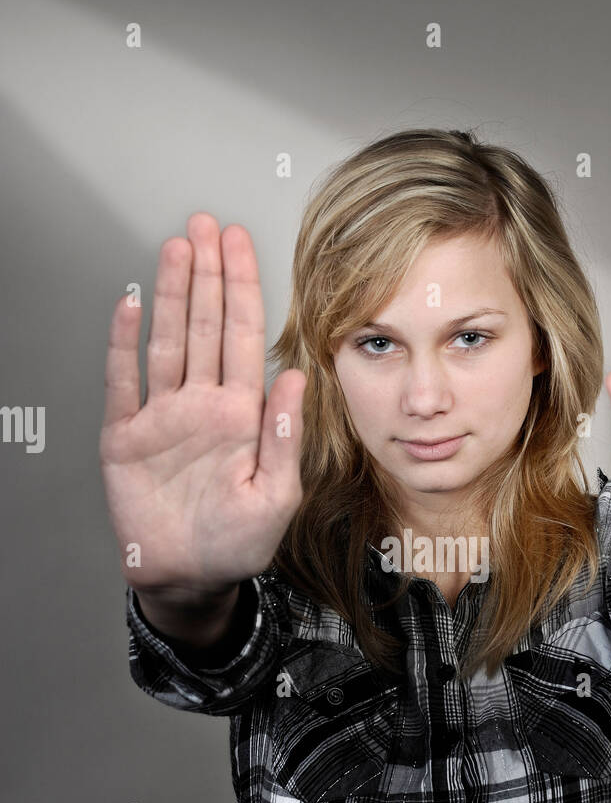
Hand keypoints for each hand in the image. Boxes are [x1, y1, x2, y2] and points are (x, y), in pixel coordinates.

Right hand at [100, 213, 305, 595]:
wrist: (189, 578)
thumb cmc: (238, 543)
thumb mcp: (277, 495)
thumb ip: (286, 435)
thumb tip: (297, 376)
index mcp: (241, 415)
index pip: (243, 337)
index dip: (242, 288)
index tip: (240, 244)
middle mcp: (202, 405)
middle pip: (203, 325)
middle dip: (207, 274)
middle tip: (205, 224)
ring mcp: (162, 416)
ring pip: (166, 341)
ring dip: (170, 294)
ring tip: (176, 247)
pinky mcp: (125, 436)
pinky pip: (123, 381)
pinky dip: (122, 343)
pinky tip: (128, 305)